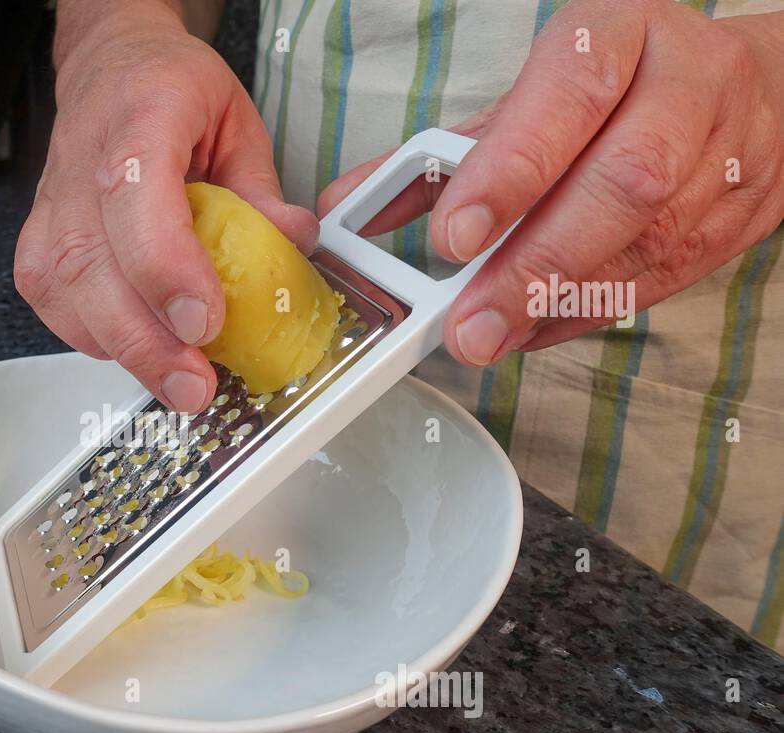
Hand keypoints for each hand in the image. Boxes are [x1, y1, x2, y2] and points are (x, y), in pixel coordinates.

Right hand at [14, 1, 316, 410]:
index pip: (135, 197)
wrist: (110, 70)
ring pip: (68, 297)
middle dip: (146, 341)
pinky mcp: (36, 247)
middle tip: (195, 387)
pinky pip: (57, 309)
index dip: (166, 268)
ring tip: (178, 381)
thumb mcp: (236, 122)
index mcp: (140, 118)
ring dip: (125, 350)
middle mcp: (82, 166)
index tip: (203, 322)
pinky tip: (137, 346)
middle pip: (93, 267)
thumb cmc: (169, 91)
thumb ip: (261, 189)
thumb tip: (293, 243)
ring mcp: (50, 210)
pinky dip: (98, 339)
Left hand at [317, 0, 783, 365]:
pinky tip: (533, 331)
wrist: (741, 92)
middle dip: (534, 264)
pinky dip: (587, 313)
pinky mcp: (739, 214)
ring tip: (492, 338)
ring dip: (559, 301)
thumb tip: (348, 207)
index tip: (455, 237)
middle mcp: (684, 85)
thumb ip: (437, 157)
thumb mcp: (522, 102)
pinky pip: (663, 276)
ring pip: (649, 238)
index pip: (571, 95)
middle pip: (621, 182)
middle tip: (468, 325)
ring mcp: (725, 151)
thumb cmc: (610, 90)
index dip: (512, 171)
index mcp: (618, 35)